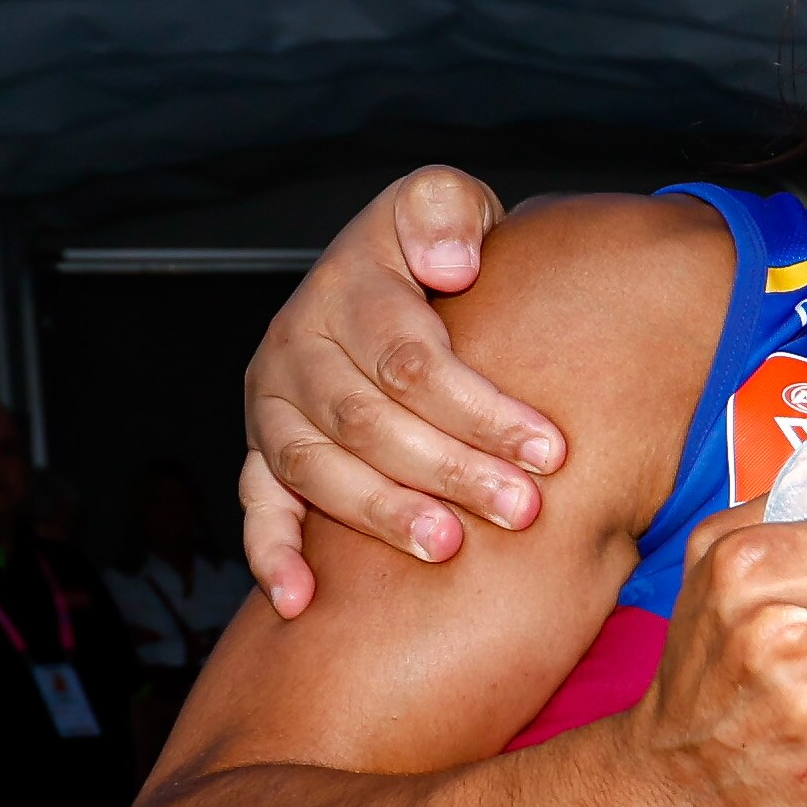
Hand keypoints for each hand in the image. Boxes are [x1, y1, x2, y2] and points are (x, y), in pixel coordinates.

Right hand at [242, 167, 552, 613]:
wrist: (388, 275)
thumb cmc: (439, 250)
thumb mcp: (446, 205)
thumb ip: (448, 213)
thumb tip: (453, 263)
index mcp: (347, 288)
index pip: (411, 360)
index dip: (481, 409)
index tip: (550, 450)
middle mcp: (296, 346)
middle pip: (369, 422)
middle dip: (450, 470)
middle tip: (521, 510)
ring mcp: (273, 404)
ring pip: (317, 470)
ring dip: (382, 514)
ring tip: (448, 548)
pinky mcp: (262, 451)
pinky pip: (256, 507)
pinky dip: (271, 554)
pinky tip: (299, 601)